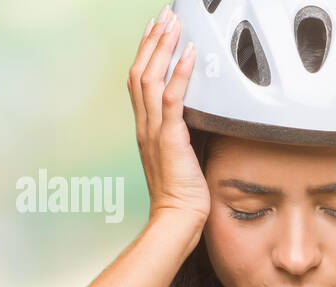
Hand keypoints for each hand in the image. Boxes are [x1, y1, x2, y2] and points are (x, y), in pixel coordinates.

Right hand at [128, 6, 208, 226]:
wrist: (176, 217)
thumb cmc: (181, 194)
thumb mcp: (180, 156)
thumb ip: (182, 134)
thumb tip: (196, 119)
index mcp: (145, 128)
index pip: (139, 81)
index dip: (146, 53)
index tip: (154, 30)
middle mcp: (145, 125)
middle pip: (140, 72)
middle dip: (152, 40)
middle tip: (164, 15)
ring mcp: (154, 131)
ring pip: (150, 79)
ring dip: (162, 48)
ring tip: (173, 24)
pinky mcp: (170, 138)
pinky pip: (171, 99)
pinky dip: (179, 74)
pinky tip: (188, 54)